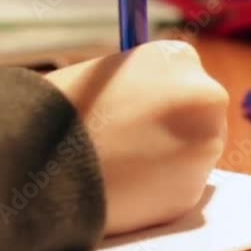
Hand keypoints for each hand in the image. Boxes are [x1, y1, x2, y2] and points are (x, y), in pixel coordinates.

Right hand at [45, 41, 228, 234]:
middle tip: (131, 144)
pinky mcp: (193, 191)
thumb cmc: (61, 112)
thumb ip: (138, 86)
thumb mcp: (104, 76)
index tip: (139, 112)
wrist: (44, 162)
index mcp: (180, 58)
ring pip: (193, 155)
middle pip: (201, 116)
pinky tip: (125, 187)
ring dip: (167, 162)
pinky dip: (158, 192)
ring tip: (119, 166)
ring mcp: (206, 146)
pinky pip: (180, 189)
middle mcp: (207, 97)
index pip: (186, 77)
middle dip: (173, 131)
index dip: (160, 98)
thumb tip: (151, 103)